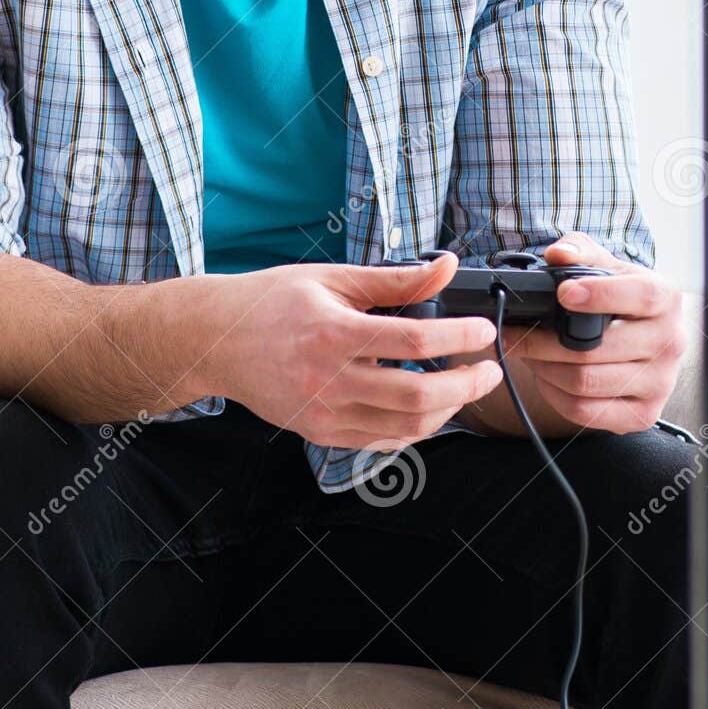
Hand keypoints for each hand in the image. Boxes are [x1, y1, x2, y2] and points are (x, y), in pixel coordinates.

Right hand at [201, 252, 504, 451]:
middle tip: (490, 369)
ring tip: (462, 387)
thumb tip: (445, 266)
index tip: (483, 329)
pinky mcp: (320, 433)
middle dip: (466, 385)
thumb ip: (395, 280)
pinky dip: (414, 427)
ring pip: (405, 427)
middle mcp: (329, 379)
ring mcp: (324, 413)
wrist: (217, 341)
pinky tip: (427, 406)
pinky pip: (381, 441)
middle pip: (417, 396)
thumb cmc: (272, 301)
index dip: (460, 336)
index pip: (415, 341)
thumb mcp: (334, 278)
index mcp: (333, 332)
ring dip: (446, 410)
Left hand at [503, 231, 685, 434]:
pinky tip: (545, 376)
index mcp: (666, 300)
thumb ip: (579, 250)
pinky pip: (586, 411)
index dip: (601, 295)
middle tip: (514, 332)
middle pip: (598, 349)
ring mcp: (659, 383)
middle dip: (544, 341)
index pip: (640, 297)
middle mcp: (669, 343)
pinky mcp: (642, 414)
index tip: (563, 293)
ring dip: (544, 367)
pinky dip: (554, 394)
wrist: (642, 336)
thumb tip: (559, 255)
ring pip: (586, 382)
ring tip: (526, 352)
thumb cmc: (620, 297)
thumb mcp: (604, 264)